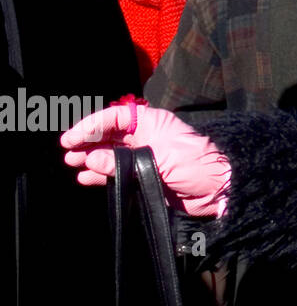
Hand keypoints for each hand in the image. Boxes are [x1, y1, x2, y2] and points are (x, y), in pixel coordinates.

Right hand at [61, 104, 230, 217]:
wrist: (217, 188)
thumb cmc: (195, 164)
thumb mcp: (158, 159)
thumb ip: (122, 161)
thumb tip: (91, 160)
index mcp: (152, 122)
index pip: (115, 117)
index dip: (91, 125)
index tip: (71, 138)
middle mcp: (146, 136)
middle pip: (109, 135)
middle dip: (88, 142)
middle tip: (68, 153)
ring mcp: (145, 156)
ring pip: (110, 154)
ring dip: (91, 159)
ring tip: (73, 164)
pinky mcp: (145, 175)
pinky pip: (117, 172)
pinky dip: (101, 174)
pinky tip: (86, 177)